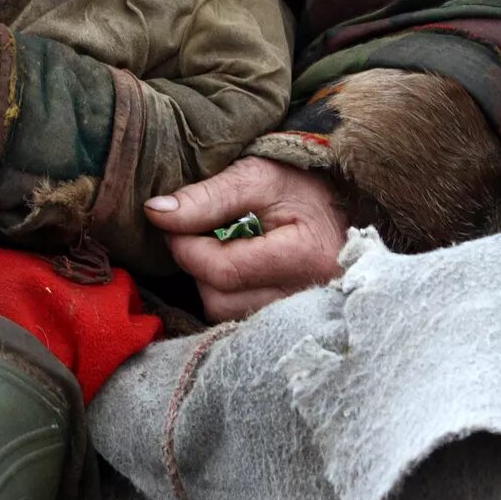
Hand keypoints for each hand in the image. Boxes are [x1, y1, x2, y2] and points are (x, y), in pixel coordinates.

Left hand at [148, 159, 350, 320]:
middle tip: (198, 234)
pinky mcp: (294, 322)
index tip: (174, 222)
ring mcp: (304, 316)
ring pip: (227, 315)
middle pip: (221, 300)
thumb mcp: (257, 177)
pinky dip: (227, 295)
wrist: (344, 204)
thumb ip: (207, 196)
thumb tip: (156, 213)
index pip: (223, 270)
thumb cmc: (302, 185)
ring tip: (221, 249)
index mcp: (305, 256)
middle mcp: (310, 296)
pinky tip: (234, 269)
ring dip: (209, 282)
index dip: (185, 246)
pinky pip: (240, 320)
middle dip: (197, 265)